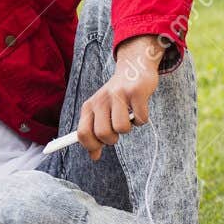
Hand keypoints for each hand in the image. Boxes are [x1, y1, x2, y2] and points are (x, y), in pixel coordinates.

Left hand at [76, 35, 163, 160]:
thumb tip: (94, 157)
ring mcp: (118, 95)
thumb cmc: (116, 96)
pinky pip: (140, 119)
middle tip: (117, 131)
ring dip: (128, 129)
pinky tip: (139, 110)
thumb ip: (95, 133)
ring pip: (121, 128)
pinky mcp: (136, 92)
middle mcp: (101, 100)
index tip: (97, 151)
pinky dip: (142, 120)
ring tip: (128, 118)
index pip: (82, 133)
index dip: (90, 145)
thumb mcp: (101, 112)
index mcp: (89, 106)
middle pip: (102, 134)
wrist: (134, 67)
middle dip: (112, 139)